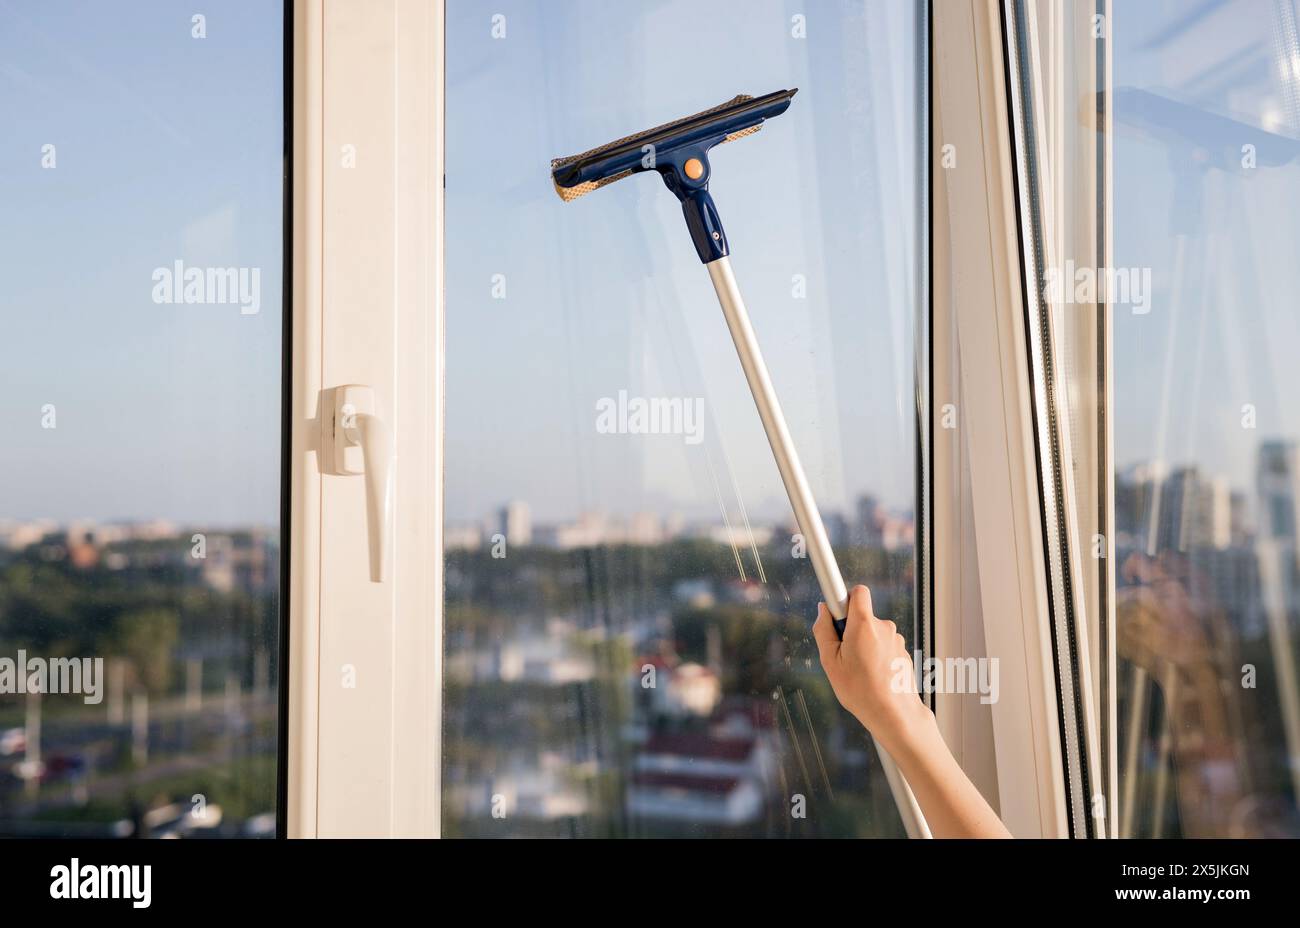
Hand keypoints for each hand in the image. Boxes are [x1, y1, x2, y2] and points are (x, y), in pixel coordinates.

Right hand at [812, 584, 930, 753]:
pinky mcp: (903, 651)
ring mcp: (896, 639)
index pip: (857, 592)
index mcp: (864, 624)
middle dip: (850, 629)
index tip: (833, 603)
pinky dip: (876, 655)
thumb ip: (823, 631)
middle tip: (843, 654)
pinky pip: (883, 645)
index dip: (843, 597)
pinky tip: (873, 676)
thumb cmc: (861, 691)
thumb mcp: (830, 662)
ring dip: (864, 645)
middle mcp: (883, 627)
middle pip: (861, 616)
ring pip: (872, 633)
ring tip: (860, 671)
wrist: (894, 714)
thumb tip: (823, 611)